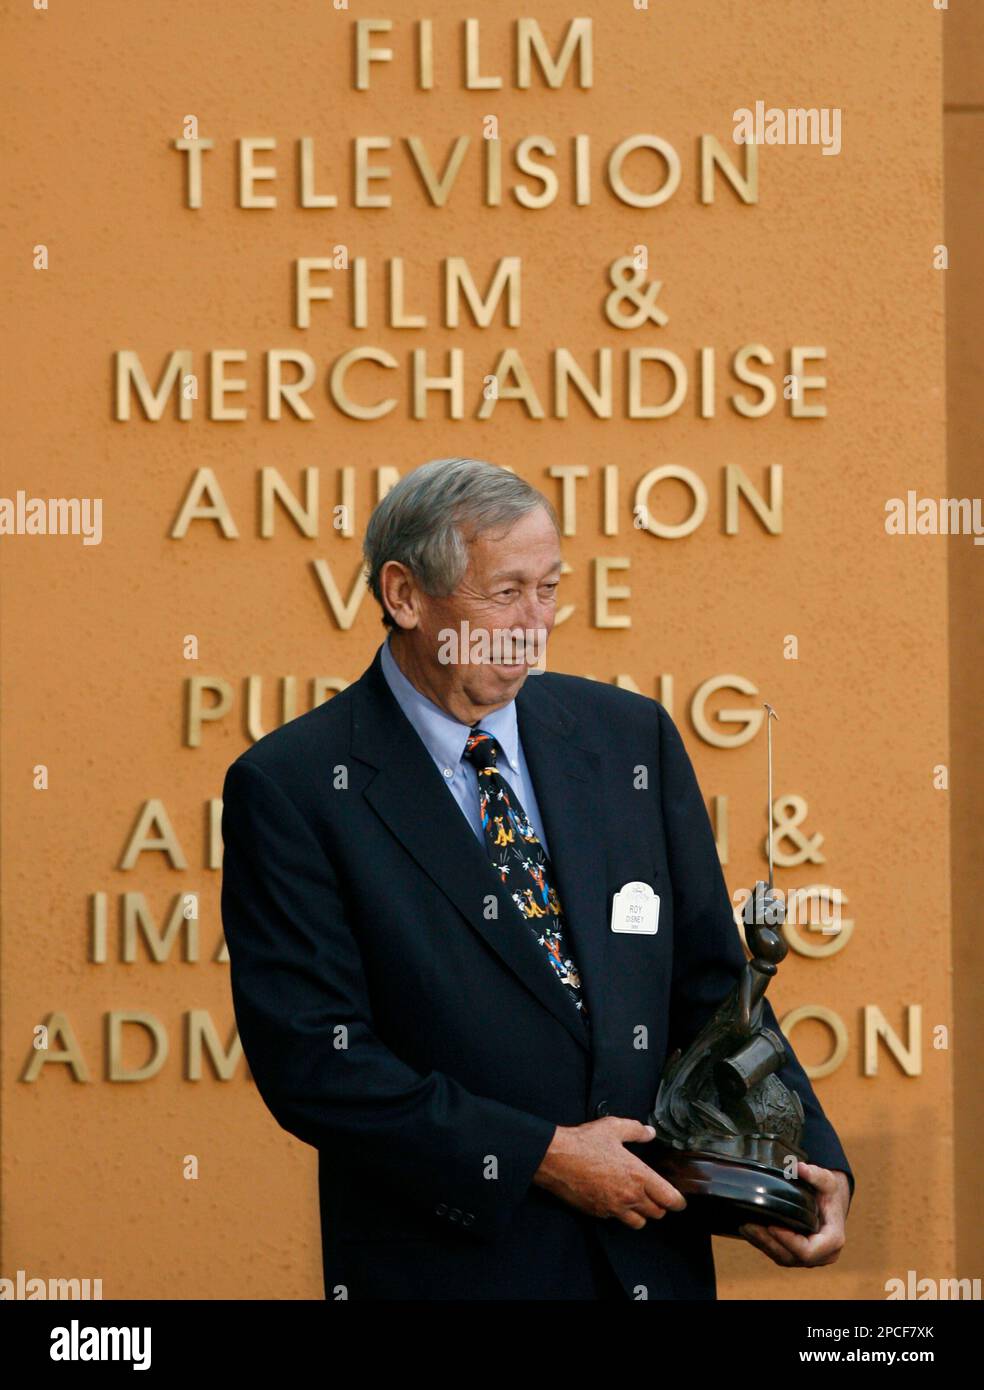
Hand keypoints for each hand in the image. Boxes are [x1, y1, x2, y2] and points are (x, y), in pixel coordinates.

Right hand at [533, 1117, 686, 1229]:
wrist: (556, 1159)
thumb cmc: (584, 1142)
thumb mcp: (613, 1127)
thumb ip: (636, 1130)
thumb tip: (650, 1133)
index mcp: (639, 1176)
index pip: (670, 1200)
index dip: (678, 1201)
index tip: (678, 1199)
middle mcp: (630, 1197)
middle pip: (657, 1214)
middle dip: (659, 1206)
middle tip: (654, 1194)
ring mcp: (614, 1208)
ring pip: (639, 1223)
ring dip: (641, 1214)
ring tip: (636, 1200)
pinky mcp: (599, 1214)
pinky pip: (617, 1220)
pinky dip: (620, 1214)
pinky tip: (614, 1199)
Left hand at [738, 1162, 849, 1266]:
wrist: (832, 1204)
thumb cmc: (829, 1193)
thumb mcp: (827, 1181)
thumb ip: (815, 1174)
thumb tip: (798, 1168)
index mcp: (833, 1240)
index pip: (808, 1251)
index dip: (788, 1241)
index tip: (771, 1225)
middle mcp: (823, 1255)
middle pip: (792, 1257)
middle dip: (769, 1242)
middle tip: (749, 1225)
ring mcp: (811, 1259)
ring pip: (784, 1259)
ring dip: (763, 1245)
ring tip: (746, 1227)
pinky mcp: (799, 1257)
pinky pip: (780, 1256)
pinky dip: (765, 1245)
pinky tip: (750, 1232)